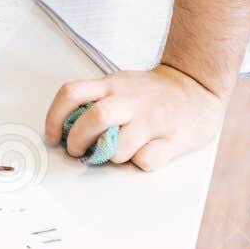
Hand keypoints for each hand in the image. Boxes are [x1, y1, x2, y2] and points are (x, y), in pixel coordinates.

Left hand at [44, 65, 223, 169]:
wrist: (196, 86)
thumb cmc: (152, 92)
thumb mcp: (120, 85)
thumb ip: (96, 100)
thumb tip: (65, 128)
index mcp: (112, 85)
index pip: (71, 93)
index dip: (54, 118)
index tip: (53, 137)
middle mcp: (129, 100)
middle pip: (93, 119)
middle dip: (78, 141)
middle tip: (78, 151)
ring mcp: (151, 119)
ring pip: (118, 147)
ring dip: (111, 157)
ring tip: (117, 151)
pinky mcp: (171, 139)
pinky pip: (145, 161)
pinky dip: (139, 163)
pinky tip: (143, 153)